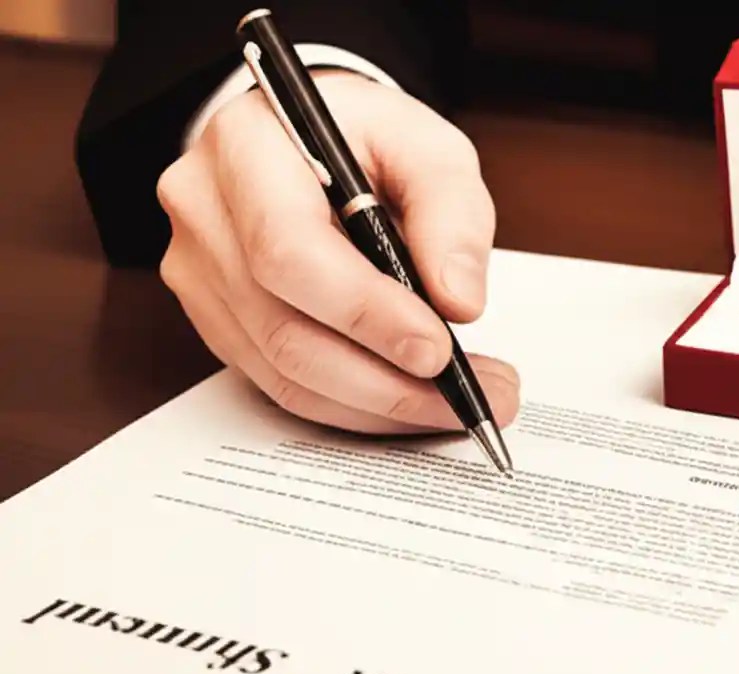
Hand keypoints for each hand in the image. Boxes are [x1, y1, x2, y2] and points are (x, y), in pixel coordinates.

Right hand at [157, 71, 518, 433]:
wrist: (308, 138)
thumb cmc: (366, 135)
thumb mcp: (426, 145)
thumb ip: (451, 213)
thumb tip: (460, 302)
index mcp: (246, 149)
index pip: (289, 250)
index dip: (364, 312)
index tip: (437, 350)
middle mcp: (205, 214)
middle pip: (285, 328)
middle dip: (388, 379)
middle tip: (471, 399)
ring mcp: (200, 274)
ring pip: (285, 372)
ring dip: (381, 405)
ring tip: (458, 405)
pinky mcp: (217, 320)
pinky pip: (282, 384)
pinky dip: (356, 406)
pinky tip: (412, 402)